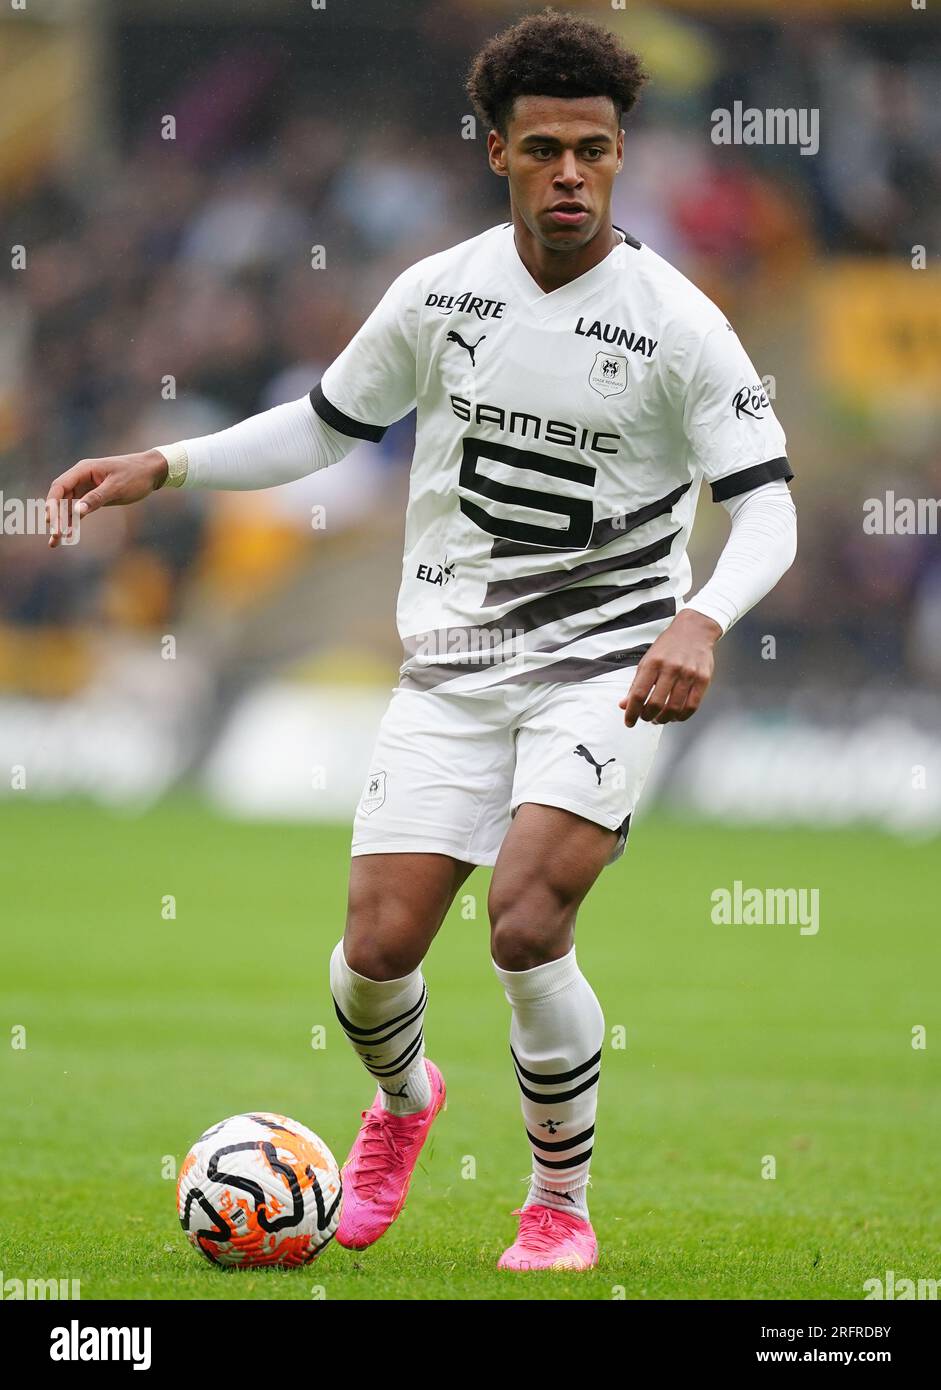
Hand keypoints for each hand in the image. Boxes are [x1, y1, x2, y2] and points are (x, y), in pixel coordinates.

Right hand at [45, 449, 168, 547]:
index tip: (50, 520)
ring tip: (55, 542)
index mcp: (83, 470)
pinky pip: (79, 511)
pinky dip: (73, 523)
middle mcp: (81, 478)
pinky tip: (67, 536)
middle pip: (61, 498)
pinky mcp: (94, 498)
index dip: (52, 503)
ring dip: (61, 523)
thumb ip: (96, 498)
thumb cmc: (135, 475)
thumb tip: (77, 511)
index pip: (60, 486)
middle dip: (55, 517)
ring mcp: (86, 488)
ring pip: (68, 507)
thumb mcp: (117, 487)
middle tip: (55, 535)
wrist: (152, 472)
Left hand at [619, 608, 721, 725]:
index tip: (629, 721)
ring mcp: (688, 674)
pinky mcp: (703, 679)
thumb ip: (636, 684)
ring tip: (660, 718)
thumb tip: (625, 705)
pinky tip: (675, 716)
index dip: (632, 712)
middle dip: (647, 717)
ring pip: (674, 708)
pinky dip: (681, 716)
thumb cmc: (669, 645)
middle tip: (646, 718)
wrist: (695, 630)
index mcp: (653, 663)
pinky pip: (692, 706)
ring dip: (664, 719)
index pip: (638, 695)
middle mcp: (671, 668)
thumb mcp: (647, 660)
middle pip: (656, 704)